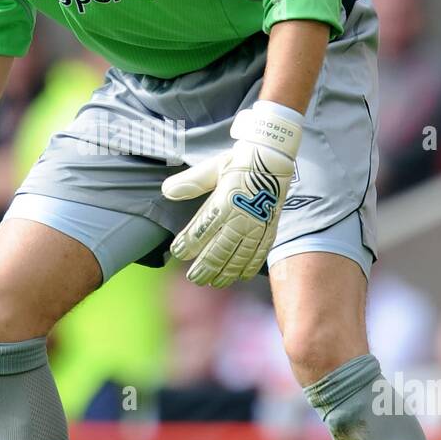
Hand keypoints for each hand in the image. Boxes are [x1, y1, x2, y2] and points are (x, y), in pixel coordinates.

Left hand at [161, 102, 300, 286]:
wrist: (274, 156)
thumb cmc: (240, 160)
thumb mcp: (213, 167)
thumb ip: (191, 182)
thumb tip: (167, 191)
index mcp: (225, 202)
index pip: (202, 229)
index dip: (189, 244)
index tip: (178, 253)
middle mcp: (241, 217)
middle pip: (220, 249)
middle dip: (205, 266)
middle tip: (194, 278)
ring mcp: (258, 225)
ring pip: (239, 256)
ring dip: (226, 271)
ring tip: (214, 283)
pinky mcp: (270, 227)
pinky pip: (260, 252)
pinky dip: (250, 266)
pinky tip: (241, 276)